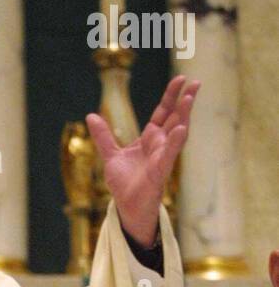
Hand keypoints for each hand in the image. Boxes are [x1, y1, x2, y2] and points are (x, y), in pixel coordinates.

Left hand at [86, 75, 199, 246]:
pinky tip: (180, 129)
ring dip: (183, 116)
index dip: (171, 96)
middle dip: (185, 100)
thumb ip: (103, 136)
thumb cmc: (124, 183)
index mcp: (150, 138)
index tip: (181, 80)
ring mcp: (162, 156)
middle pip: (175, 117)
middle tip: (195, 82)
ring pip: (177, 132)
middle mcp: (160, 145)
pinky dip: (174, 141)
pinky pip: (169, 154)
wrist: (126, 206)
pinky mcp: (160, 170)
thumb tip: (91, 116)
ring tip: (190, 98)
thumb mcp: (111, 155)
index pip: (163, 112)